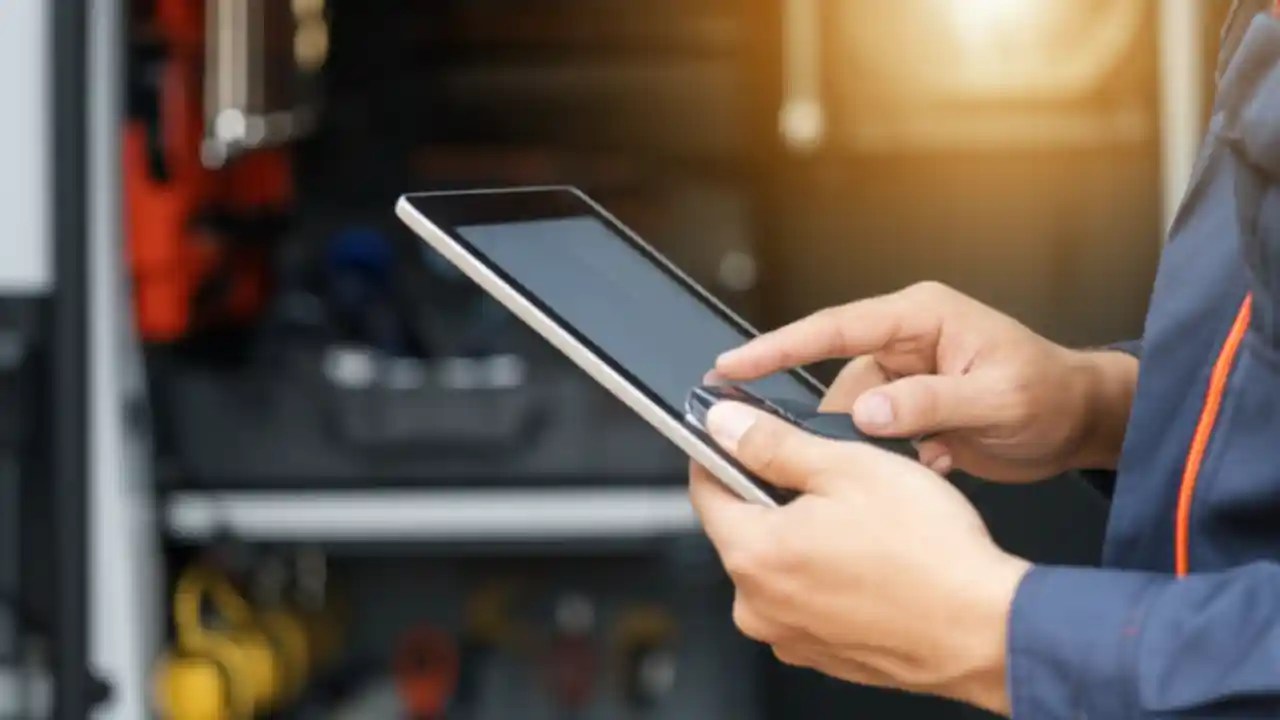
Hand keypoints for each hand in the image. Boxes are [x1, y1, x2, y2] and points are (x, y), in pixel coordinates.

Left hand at [690, 402, 1029, 715]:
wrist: (986, 630)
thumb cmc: (930, 554)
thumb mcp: (848, 467)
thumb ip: (772, 444)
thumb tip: (725, 425)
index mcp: (753, 555)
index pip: (704, 489)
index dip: (721, 451)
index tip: (740, 434)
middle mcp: (758, 606)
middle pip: (744, 527)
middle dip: (777, 494)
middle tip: (832, 476)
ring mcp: (790, 636)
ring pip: (780, 563)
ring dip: (807, 534)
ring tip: (863, 521)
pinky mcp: (824, 654)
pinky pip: (809, 598)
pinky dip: (829, 573)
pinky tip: (872, 560)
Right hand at [718, 282, 1137, 481]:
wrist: (1080, 422)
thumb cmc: (1051, 394)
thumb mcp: (997, 398)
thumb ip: (929, 404)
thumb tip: (865, 412)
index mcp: (920, 317)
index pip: (834, 328)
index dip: (777, 347)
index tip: (730, 366)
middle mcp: (905, 342)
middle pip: (837, 381)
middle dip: (834, 424)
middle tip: (834, 456)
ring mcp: (905, 378)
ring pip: (852, 418)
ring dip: (872, 450)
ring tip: (921, 458)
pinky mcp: (909, 410)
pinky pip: (874, 438)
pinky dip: (893, 461)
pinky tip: (935, 461)